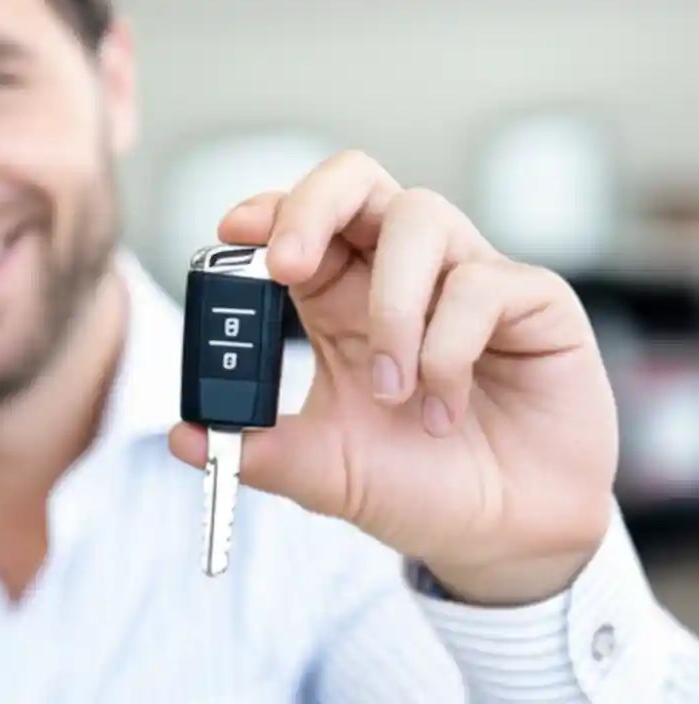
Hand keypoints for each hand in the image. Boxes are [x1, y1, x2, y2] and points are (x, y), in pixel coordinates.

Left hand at [168, 151, 617, 605]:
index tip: (234, 231)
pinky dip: (450, 351)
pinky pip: (483, 284)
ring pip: (421, 217)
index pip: (302, 223)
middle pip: (356, 181)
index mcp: (341, 300)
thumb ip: (260, 452)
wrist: (500, 535)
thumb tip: (183, 436)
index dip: (270, 210)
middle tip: (290, 267)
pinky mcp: (533, 300)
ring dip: (392, 308)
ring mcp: (468, 279)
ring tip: (391, 390)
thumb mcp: (324, 472)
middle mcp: (401, 275)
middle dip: (314, 205)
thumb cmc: (416, 487)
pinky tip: (445, 410)